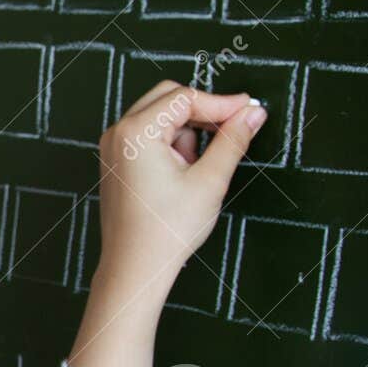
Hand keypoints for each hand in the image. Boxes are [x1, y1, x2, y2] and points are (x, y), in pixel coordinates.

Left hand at [96, 80, 266, 292]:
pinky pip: (148, 139)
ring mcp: (113, 148)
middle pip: (168, 99)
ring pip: (160, 118)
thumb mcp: (210, 181)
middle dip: (202, 113)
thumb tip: (253, 114)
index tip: (251, 110)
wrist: (135, 268)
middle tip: (233, 130)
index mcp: (135, 132)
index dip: (222, 103)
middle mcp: (118, 134)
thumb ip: (233, 141)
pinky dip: (171, 147)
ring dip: (187, 133)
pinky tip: (182, 177)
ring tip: (197, 172)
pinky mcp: (117, 163)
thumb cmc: (166, 231)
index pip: (185, 98)